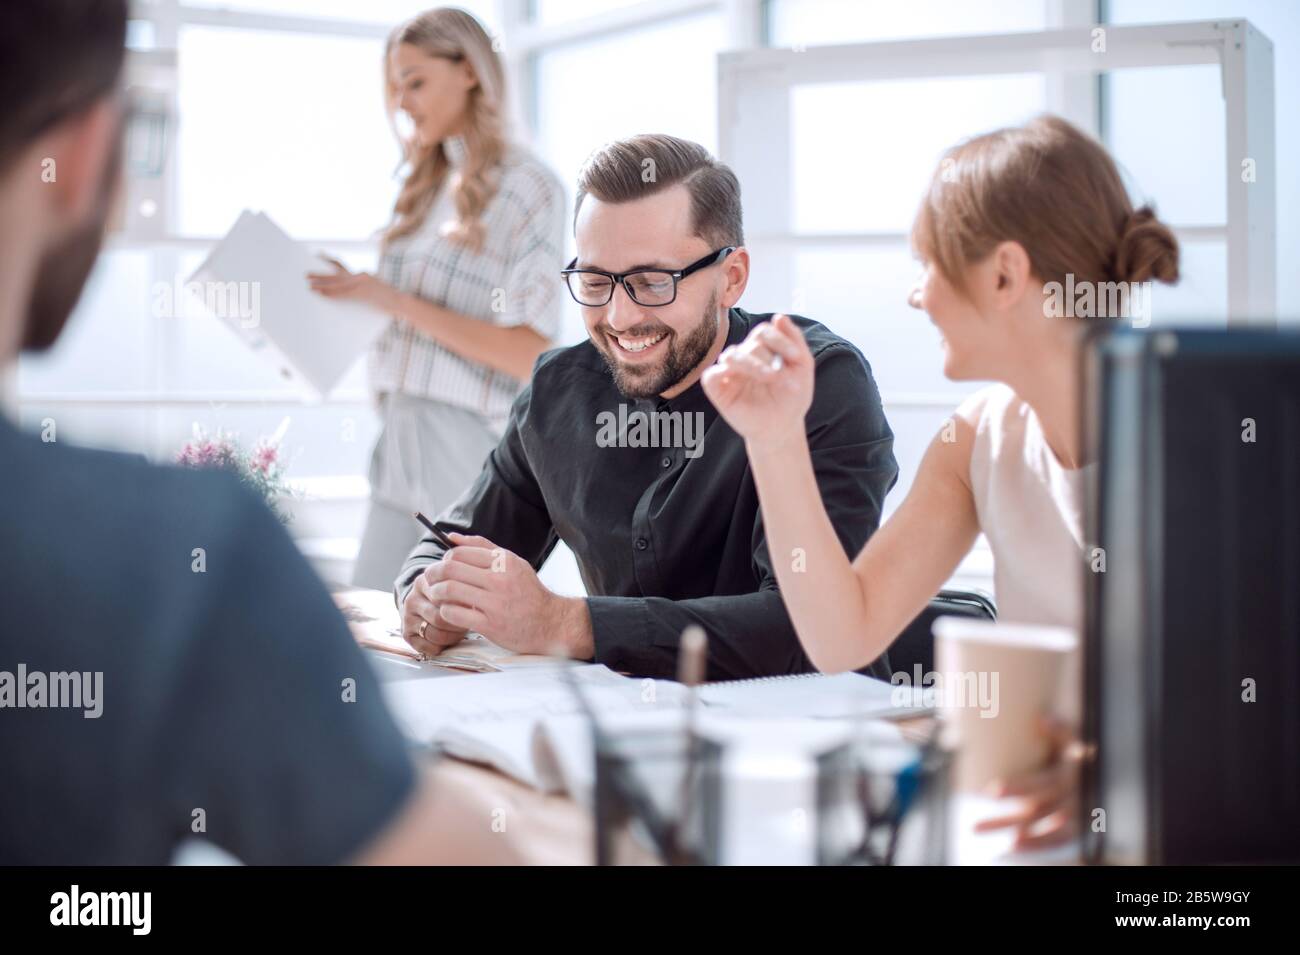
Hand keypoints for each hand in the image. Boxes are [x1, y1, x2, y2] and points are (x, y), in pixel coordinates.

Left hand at [306, 256, 396, 310]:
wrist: (401, 302)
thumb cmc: (390, 301)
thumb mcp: (375, 292)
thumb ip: (363, 290)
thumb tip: (352, 294)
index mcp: (363, 275)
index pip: (342, 267)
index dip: (330, 262)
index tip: (319, 257)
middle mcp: (360, 275)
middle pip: (336, 274)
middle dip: (320, 274)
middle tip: (307, 274)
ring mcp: (360, 283)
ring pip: (336, 283)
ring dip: (321, 284)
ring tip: (309, 285)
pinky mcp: (361, 291)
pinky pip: (341, 293)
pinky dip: (330, 293)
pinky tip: (320, 293)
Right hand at [401, 572, 470, 659]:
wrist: (426, 600)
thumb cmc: (448, 594)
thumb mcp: (456, 582)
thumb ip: (465, 586)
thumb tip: (478, 600)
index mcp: (425, 582)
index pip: (444, 596)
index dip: (463, 605)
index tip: (474, 607)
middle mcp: (412, 599)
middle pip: (439, 617)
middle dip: (458, 623)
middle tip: (470, 622)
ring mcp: (407, 617)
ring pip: (434, 633)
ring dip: (452, 637)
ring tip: (461, 631)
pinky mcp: (406, 634)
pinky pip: (426, 647)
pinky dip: (441, 647)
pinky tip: (449, 640)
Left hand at [422, 532, 593, 658]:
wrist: (549, 623)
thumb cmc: (527, 592)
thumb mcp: (512, 563)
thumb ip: (482, 547)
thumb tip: (451, 537)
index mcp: (504, 561)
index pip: (460, 553)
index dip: (444, 559)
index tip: (442, 566)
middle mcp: (500, 580)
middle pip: (450, 569)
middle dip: (433, 574)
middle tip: (430, 579)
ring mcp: (495, 603)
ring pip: (449, 590)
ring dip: (436, 592)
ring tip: (436, 595)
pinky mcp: (490, 625)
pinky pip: (455, 614)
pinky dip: (445, 611)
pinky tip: (448, 611)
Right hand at [701, 313, 813, 452]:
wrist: (783, 427)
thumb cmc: (792, 397)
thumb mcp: (802, 366)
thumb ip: (794, 339)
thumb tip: (779, 316)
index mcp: (762, 349)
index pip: (764, 332)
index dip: (780, 340)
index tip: (797, 358)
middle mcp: (744, 357)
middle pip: (751, 345)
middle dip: (771, 360)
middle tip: (785, 379)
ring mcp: (730, 372)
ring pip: (732, 355)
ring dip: (754, 365)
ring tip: (771, 379)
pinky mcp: (718, 389)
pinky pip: (711, 375)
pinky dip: (721, 373)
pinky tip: (739, 381)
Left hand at [974, 715, 1086, 849]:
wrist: (1103, 767)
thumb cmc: (1079, 746)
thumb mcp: (1073, 734)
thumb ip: (1060, 728)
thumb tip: (1042, 719)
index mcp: (1070, 773)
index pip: (1042, 784)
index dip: (1018, 788)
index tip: (991, 792)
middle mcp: (1073, 796)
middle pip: (1037, 811)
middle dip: (1006, 820)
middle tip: (974, 828)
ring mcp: (1076, 813)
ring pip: (1046, 830)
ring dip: (1021, 839)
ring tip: (992, 843)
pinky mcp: (1078, 826)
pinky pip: (1059, 841)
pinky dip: (1038, 845)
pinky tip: (1012, 848)